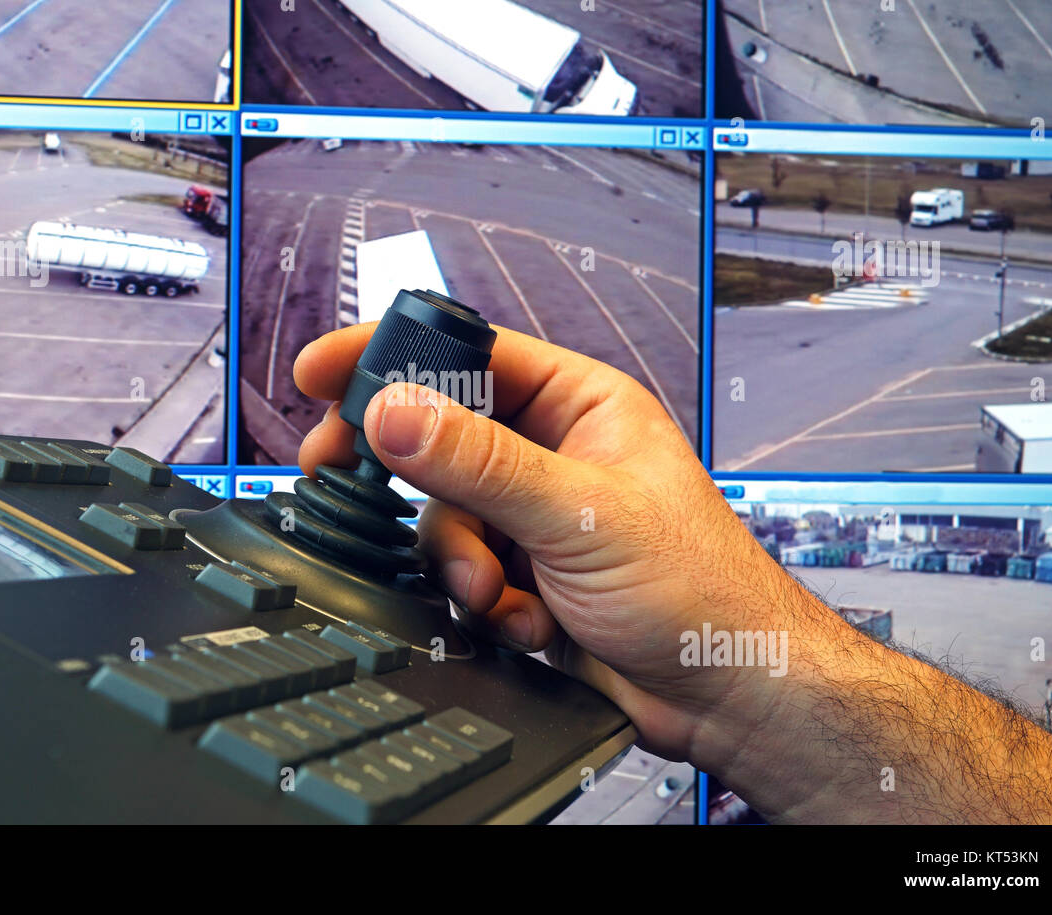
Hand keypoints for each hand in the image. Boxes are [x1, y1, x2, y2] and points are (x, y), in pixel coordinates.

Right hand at [293, 323, 810, 762]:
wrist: (725, 696)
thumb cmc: (700, 589)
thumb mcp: (580, 514)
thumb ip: (480, 464)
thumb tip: (397, 413)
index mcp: (580, 405)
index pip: (470, 355)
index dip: (395, 356)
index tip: (326, 370)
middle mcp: (554, 454)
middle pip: (441, 438)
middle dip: (406, 473)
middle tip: (342, 472)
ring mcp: (535, 518)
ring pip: (443, 517)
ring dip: (460, 562)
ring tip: (499, 591)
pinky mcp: (524, 577)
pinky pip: (461, 572)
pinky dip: (484, 603)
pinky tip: (529, 620)